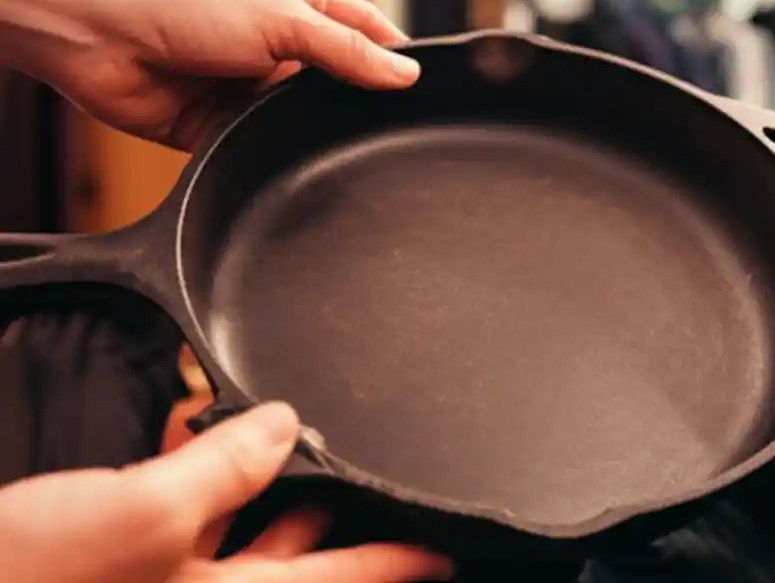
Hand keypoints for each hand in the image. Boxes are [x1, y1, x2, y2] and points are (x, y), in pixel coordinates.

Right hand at [0, 402, 452, 581]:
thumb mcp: (144, 516)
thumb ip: (227, 469)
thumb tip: (283, 426)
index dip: (398, 559)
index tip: (444, 551)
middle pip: (292, 560)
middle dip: (325, 513)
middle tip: (367, 477)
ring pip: (232, 537)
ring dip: (257, 485)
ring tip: (287, 436)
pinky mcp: (112, 567)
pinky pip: (175, 521)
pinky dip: (192, 478)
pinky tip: (192, 433)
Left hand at [28, 0, 420, 150]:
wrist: (98, 37)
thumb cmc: (180, 0)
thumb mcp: (284, 19)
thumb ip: (348, 52)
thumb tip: (406, 74)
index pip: (365, 29)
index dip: (395, 56)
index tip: (426, 88)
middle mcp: (275, 42)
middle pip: (338, 80)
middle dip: (356, 103)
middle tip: (390, 131)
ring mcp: (249, 85)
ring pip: (300, 120)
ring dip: (309, 132)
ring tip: (339, 151)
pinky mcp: (222, 126)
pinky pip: (261, 149)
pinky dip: (271, 157)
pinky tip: (288, 164)